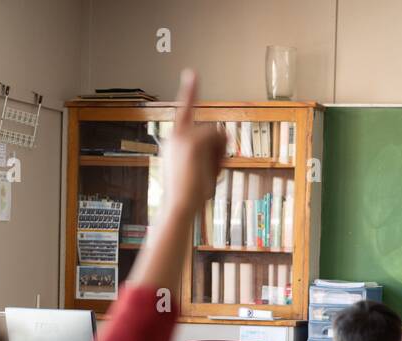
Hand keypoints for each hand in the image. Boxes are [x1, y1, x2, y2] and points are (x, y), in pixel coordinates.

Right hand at [160, 70, 225, 216]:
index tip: (192, 73)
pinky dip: (219, 152)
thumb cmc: (189, 198)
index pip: (183, 112)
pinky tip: (208, 167)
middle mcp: (175, 136)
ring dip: (220, 154)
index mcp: (174, 144)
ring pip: (216, 133)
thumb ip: (213, 153)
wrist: (179, 206)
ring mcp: (181, 137)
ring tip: (207, 174)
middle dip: (219, 150)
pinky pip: (217, 137)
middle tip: (209, 171)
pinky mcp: (191, 141)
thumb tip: (227, 132)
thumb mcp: (203, 173)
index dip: (189, 91)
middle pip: (210, 130)